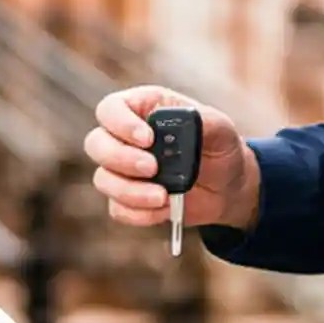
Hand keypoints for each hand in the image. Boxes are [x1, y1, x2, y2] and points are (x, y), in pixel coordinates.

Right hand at [84, 85, 260, 230]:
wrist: (227, 187)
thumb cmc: (220, 149)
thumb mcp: (220, 129)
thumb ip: (202, 121)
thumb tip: (180, 120)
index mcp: (142, 110)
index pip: (110, 109)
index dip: (121, 124)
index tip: (148, 139)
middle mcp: (124, 138)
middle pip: (96, 144)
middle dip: (121, 159)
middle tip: (153, 169)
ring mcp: (122, 171)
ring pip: (103, 179)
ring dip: (131, 192)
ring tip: (164, 197)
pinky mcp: (126, 199)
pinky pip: (117, 209)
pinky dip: (139, 213)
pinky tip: (165, 208)